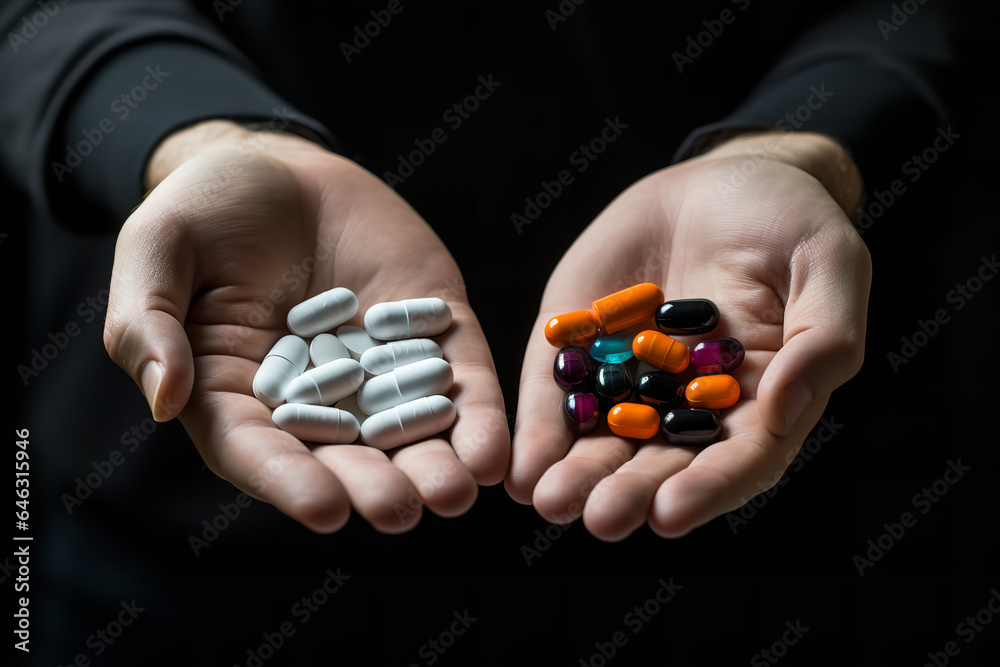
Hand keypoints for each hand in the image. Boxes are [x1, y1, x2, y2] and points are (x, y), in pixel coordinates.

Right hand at [104, 121, 508, 532]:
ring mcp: (378, 366)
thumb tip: (163, 400)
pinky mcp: (432, 331)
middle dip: (375, 484)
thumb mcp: (156, 251)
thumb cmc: (203, 210)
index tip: (325, 511)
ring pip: (408, 428)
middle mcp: (315, 396)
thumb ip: (147, 323)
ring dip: (435, 464)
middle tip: (403, 511)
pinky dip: (478, 416)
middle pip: (344, 453)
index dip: (290, 482)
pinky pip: (459, 379)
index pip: (261, 450)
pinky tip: (494, 451)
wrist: (280, 167)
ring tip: (457, 491)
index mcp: (237, 392)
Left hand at [507, 131, 869, 538]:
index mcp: (757, 398)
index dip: (706, 490)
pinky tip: (519, 464)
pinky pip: (556, 388)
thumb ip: (824, 338)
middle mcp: (688, 402)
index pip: (737, 459)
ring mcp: (629, 374)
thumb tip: (783, 408)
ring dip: (576, 474)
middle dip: (628, 491)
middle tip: (598, 518)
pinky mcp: (581, 342)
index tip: (670, 515)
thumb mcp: (830, 265)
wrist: (723, 178)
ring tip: (552, 500)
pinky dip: (538, 426)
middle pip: (659, 461)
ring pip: (601, 438)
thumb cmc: (792, 223)